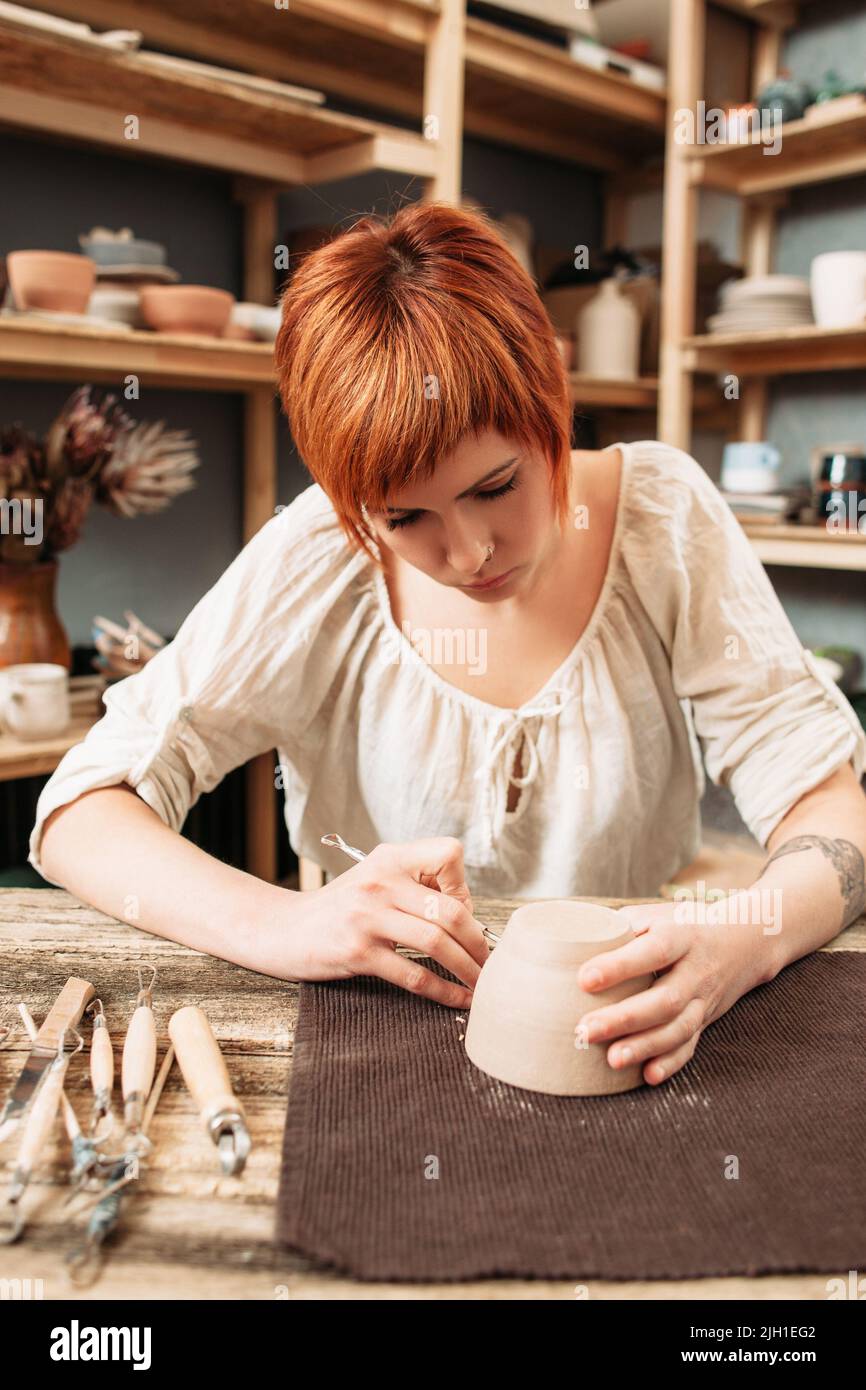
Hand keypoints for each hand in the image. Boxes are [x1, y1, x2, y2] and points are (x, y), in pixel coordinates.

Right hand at [290, 837, 487, 1007]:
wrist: (284, 929)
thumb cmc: (340, 909)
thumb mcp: (375, 880)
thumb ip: (416, 886)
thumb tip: (468, 916)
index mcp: (390, 858)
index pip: (448, 854)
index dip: (463, 885)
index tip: (462, 912)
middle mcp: (380, 882)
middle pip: (450, 910)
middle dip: (479, 942)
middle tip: (490, 962)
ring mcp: (368, 917)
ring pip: (436, 943)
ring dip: (468, 969)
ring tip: (481, 983)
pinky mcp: (358, 952)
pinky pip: (413, 975)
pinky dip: (443, 991)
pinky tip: (457, 998)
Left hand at [576, 899, 767, 1084]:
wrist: (742, 944)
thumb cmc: (682, 926)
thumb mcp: (656, 915)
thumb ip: (619, 928)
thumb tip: (571, 944)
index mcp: (681, 937)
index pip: (653, 951)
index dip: (620, 966)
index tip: (585, 979)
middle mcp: (695, 971)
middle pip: (664, 999)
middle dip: (624, 1018)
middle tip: (586, 1029)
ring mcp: (703, 1000)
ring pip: (678, 1029)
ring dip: (644, 1046)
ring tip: (612, 1059)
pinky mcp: (704, 1022)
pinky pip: (690, 1046)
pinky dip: (670, 1063)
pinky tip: (647, 1075)